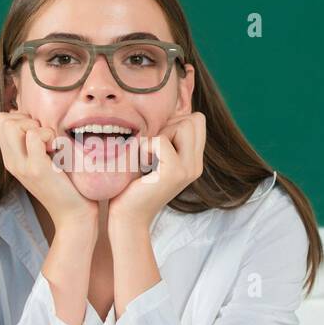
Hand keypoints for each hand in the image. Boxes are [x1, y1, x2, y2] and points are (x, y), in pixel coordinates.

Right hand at [0, 111, 96, 230]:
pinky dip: (48, 135)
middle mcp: (11, 162)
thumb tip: (33, 117)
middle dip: (25, 119)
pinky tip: (57, 149)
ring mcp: (22, 166)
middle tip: (44, 137)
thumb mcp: (43, 161)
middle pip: (2, 119)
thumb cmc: (65, 185)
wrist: (73, 216)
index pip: (0, 121)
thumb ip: (34, 142)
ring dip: (36, 126)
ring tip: (50, 143)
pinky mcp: (37, 169)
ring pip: (13, 125)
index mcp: (11, 158)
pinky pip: (34, 136)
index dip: (20, 117)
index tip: (39, 132)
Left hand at [107, 111, 205, 231]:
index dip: (174, 122)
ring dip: (159, 136)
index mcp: (193, 160)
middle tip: (150, 153)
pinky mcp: (175, 172)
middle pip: (194, 119)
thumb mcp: (152, 156)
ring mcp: (189, 169)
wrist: (126, 217)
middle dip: (168, 127)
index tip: (156, 144)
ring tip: (147, 159)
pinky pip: (161, 141)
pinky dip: (145, 149)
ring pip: (183, 124)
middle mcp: (196, 165)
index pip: (197, 120)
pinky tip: (141, 167)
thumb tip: (166, 107)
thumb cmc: (131, 184)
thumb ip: (163, 136)